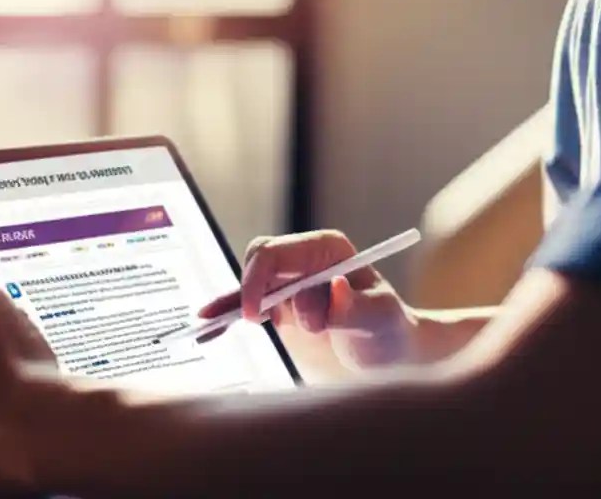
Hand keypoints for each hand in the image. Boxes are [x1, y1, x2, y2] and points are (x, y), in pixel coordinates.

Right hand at [198, 230, 417, 370]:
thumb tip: (335, 287)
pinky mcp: (283, 304)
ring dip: (241, 308)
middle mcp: (305, 259)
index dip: (257, 279)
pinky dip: (229, 313)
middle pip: (258, 263)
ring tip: (209, 326)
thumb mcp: (380, 319)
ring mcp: (291, 281)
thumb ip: (356, 307)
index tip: (255, 315)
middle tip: (264, 324)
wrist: (391, 350)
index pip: (276, 252)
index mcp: (326, 249)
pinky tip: (208, 326)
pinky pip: (250, 305)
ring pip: (250, 285)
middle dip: (256, 294)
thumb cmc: (389, 328)